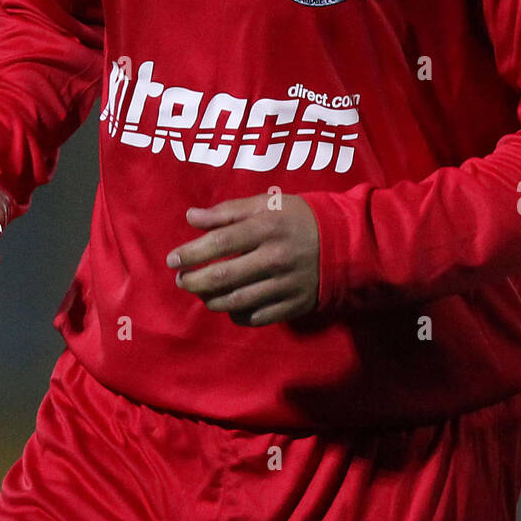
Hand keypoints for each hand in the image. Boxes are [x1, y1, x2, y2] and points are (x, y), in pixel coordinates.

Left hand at [166, 192, 319, 325]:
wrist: (347, 244)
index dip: (192, 252)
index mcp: (267, 227)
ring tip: (202, 293)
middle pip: (223, 275)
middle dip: (195, 280)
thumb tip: (192, 217)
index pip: (220, 242)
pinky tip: (230, 306)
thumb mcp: (267, 204)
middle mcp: (274, 258)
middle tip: (182, 280)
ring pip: (236, 300)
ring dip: (211, 299)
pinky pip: (256, 317)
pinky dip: (237, 314)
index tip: (173, 259)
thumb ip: (229, 211)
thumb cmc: (300, 218)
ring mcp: (285, 285)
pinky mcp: (294, 305)